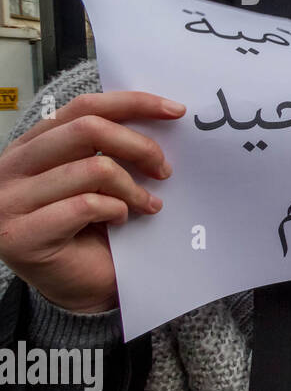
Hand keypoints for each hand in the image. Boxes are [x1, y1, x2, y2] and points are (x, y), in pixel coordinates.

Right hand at [0, 92, 182, 312]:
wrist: (82, 287)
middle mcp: (11, 167)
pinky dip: (115, 210)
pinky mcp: (22, 235)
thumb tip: (162, 117)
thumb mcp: (101, 179)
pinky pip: (85, 206)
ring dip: (133, 189)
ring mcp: (10, 202)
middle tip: (165, 169)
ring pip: (91, 169)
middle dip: (139, 146)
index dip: (132, 103)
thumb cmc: (94, 230)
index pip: (83, 107)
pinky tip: (121, 221)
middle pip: (88, 129)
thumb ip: (111, 148)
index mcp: (31, 145)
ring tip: (148, 205)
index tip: (175, 110)